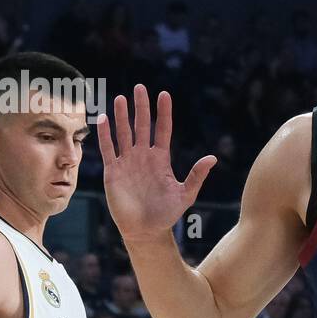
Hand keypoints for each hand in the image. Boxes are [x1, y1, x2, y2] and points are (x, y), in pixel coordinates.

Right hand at [96, 84, 215, 244]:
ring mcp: (128, 163)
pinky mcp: (113, 172)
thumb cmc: (167, 214)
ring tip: (122, 98)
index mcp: (161, 159)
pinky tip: (103, 119)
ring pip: (124, 134)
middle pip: (141, 126)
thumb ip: (197, 175)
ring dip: (122, 116)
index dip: (163, 113)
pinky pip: (109, 149)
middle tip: (140, 87)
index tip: (164, 94)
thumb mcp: (186, 194)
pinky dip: (105, 135)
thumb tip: (213, 158)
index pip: (163, 130)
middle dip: (141, 107)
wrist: (146, 230)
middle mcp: (144, 157)